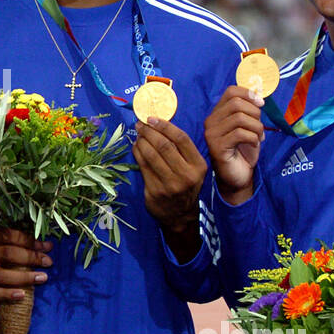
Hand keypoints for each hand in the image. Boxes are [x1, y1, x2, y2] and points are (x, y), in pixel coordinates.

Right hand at [0, 227, 51, 303]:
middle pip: (8, 254)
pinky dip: (8, 295)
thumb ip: (22, 241)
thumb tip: (47, 246)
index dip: (31, 242)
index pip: (12, 237)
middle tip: (48, 262)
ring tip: (42, 278)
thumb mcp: (2, 239)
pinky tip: (23, 295)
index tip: (47, 247)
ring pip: (2, 276)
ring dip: (24, 278)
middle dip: (31, 258)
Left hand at [132, 117, 206, 261]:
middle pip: (164, 145)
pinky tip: (136, 147)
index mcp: (198, 165)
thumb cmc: (185, 185)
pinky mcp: (155, 191)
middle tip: (140, 124)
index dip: (165, 126)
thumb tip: (159, 124)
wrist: (179, 215)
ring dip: (141, 141)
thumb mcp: (192, 169)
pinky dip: (137, 153)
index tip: (152, 118)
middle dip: (149, 131)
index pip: (181, 139)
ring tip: (137, 134)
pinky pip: (143, 166)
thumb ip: (181, 150)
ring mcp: (170, 184)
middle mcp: (186, 175)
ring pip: (151, 155)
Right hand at [204, 85, 264, 205]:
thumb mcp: (248, 127)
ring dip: (256, 127)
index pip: (231, 91)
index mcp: (217, 114)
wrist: (238, 176)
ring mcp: (212, 134)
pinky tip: (254, 145)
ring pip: (240, 118)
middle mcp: (210, 122)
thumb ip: (249, 112)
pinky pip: (240, 134)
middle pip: (236, 103)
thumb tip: (258, 98)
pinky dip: (253, 138)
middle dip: (255, 113)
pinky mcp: (217, 147)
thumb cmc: (243, 151)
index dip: (249, 94)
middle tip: (260, 127)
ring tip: (259, 138)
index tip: (261, 104)